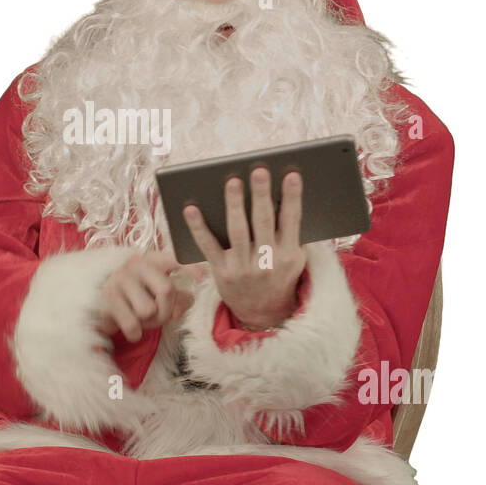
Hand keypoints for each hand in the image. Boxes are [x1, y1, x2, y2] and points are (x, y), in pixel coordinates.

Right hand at [97, 249, 193, 341]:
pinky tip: (133, 331)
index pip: (175, 258)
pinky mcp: (108, 298)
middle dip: (167, 310)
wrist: (103, 302)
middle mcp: (136, 264)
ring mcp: (120, 279)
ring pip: (148, 309)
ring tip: (142, 319)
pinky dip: (135, 334)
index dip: (190, 267)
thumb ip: (179, 297)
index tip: (203, 277)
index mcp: (153, 259)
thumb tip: (185, 302)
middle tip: (160, 317)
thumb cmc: (139, 295)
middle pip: (166, 289)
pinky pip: (132, 324)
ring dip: (149, 323)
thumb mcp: (160, 293)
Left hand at [183, 167, 305, 328]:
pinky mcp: (221, 272)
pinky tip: (191, 208)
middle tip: (258, 170)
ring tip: (232, 181)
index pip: (292, 220)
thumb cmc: (279, 275)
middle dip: (261, 195)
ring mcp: (243, 268)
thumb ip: (289, 233)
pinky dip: (198, 227)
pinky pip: (208, 246)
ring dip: (234, 205)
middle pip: (263, 222)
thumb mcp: (294, 259)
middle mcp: (267, 262)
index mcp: (289, 255)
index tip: (291, 174)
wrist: (263, 314)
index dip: (292, 197)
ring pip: (237, 231)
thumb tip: (281, 194)